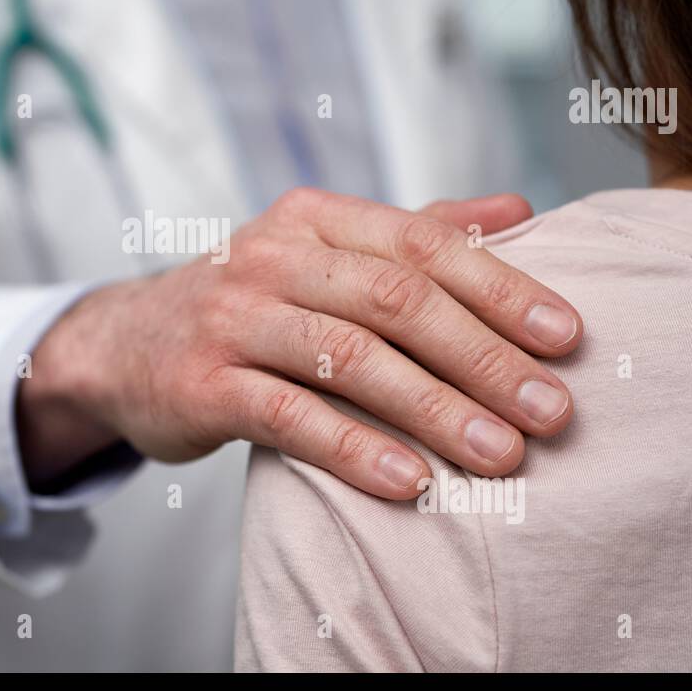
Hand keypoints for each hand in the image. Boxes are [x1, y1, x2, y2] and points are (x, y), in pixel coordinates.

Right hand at [17, 189, 581, 498]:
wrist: (123, 346)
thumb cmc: (249, 304)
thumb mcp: (321, 255)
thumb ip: (416, 233)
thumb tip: (519, 210)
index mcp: (314, 220)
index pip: (421, 243)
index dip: (500, 287)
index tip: (567, 338)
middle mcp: (272, 258)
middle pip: (393, 300)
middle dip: (482, 357)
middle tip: (552, 411)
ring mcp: (232, 320)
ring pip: (347, 358)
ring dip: (434, 409)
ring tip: (501, 455)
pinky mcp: (201, 385)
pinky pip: (287, 417)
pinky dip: (351, 448)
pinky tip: (408, 480)